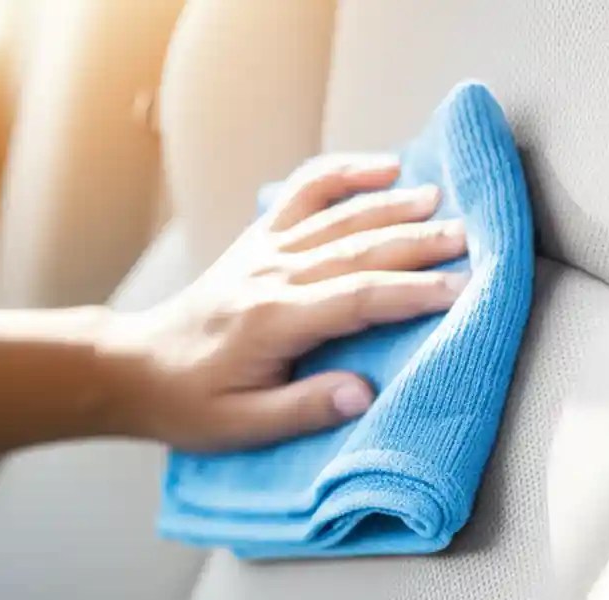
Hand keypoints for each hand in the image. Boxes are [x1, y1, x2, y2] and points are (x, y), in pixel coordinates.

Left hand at [99, 154, 467, 450]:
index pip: (357, 297)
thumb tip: (363, 392)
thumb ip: (305, 408)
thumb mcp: (244, 425)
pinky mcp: (261, 240)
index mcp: (274, 320)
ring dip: (393, 206)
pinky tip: (381, 166)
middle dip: (419, 242)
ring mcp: (266, 250)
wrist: (138, 367)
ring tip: (440, 201)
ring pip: (340, 217)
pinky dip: (343, 173)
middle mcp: (274, 274)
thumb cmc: (191, 403)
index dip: (412, 292)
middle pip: (359, 249)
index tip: (460, 289)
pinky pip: (305, 192)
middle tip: (471, 237)